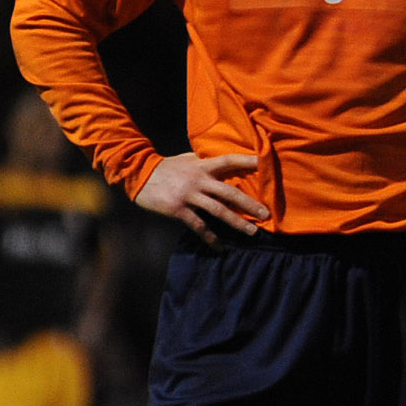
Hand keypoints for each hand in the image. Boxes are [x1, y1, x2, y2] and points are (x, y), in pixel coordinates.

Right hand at [135, 152, 269, 243]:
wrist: (138, 174)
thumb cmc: (166, 167)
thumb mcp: (187, 159)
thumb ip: (205, 161)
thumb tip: (224, 161)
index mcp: (202, 165)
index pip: (229, 160)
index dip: (247, 161)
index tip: (265, 164)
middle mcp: (199, 179)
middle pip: (229, 192)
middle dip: (249, 204)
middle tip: (266, 214)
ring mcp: (189, 195)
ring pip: (218, 210)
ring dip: (237, 222)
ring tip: (252, 232)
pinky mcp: (178, 209)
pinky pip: (199, 225)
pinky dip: (210, 237)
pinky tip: (220, 246)